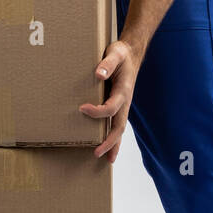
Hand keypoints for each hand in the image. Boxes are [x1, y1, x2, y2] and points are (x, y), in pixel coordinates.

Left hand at [78, 39, 140, 163]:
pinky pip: (116, 124)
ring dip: (113, 144)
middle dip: (109, 141)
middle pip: (119, 126)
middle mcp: (125, 101)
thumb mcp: (115, 53)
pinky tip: (106, 147)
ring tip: (105, 159)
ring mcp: (123, 105)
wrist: (131, 53)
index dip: (97, 111)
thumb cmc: (121, 54)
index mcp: (124, 91)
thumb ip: (107, 63)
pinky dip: (113, 138)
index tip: (81, 108)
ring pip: (119, 129)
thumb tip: (98, 74)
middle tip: (96, 153)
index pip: (111, 107)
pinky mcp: (119, 105)